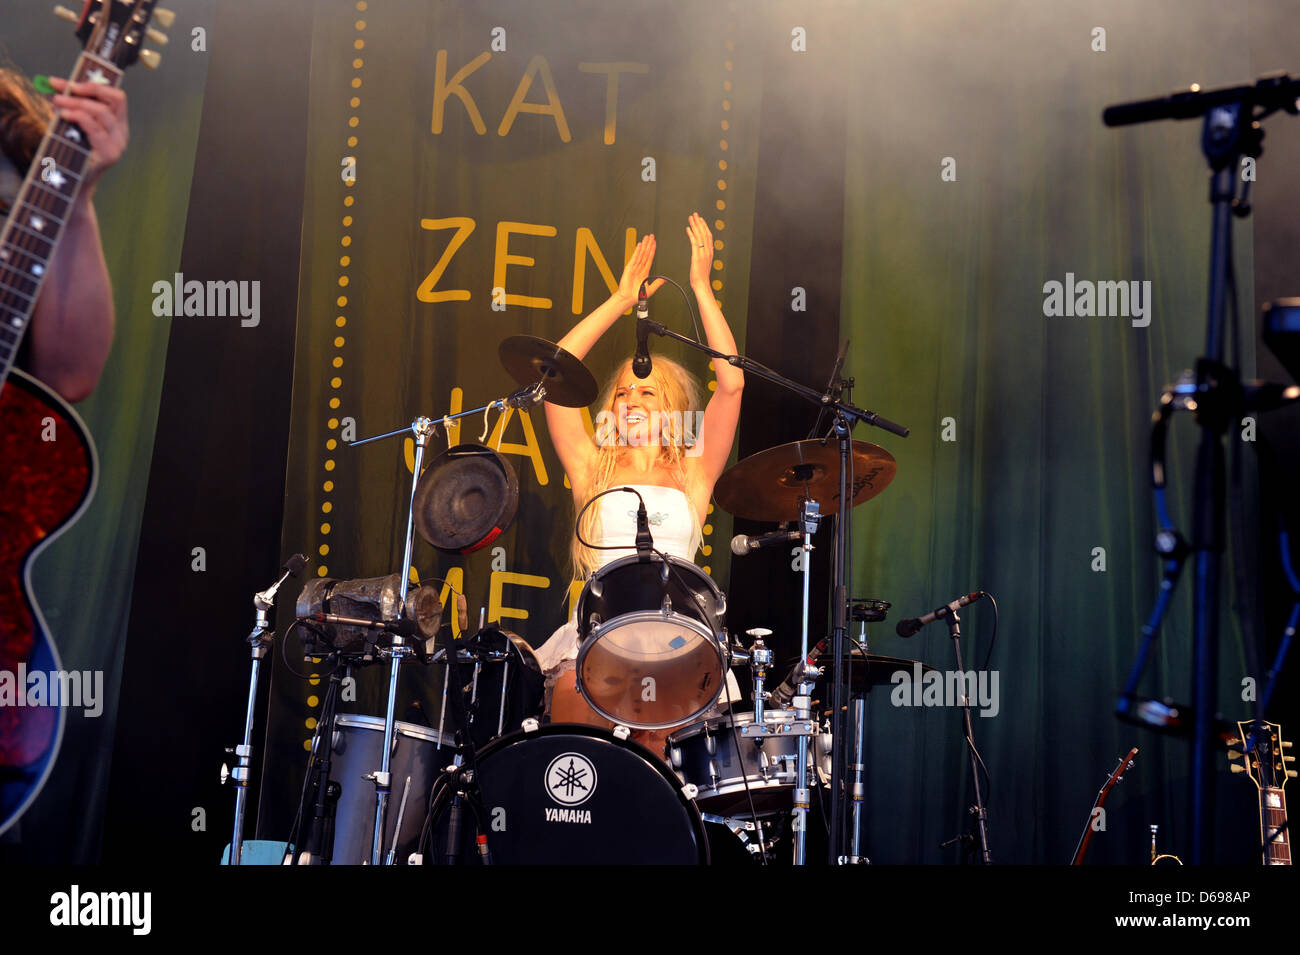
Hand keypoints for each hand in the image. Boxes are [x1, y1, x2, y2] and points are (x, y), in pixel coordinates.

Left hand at [49, 78, 128, 193]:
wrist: (71, 184)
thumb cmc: (71, 153)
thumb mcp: (73, 125)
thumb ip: (71, 107)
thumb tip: (54, 85)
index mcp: (117, 124)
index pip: (116, 98)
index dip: (95, 85)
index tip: (69, 82)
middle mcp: (122, 133)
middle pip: (112, 101)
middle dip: (83, 91)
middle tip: (58, 89)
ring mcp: (118, 144)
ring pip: (102, 112)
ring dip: (76, 103)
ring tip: (56, 101)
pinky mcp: (109, 154)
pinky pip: (95, 128)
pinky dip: (78, 117)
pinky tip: (64, 115)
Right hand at [616, 234, 665, 307]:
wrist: (628, 299)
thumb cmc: (637, 296)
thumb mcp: (651, 289)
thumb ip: (657, 283)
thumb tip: (664, 280)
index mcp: (644, 272)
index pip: (649, 258)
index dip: (652, 250)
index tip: (654, 243)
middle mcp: (639, 268)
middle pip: (645, 254)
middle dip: (648, 245)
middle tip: (651, 236)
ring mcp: (634, 267)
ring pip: (641, 254)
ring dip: (644, 246)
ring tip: (647, 238)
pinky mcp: (629, 268)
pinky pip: (634, 258)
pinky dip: (637, 251)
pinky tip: (640, 245)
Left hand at [686, 212, 713, 288]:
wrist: (702, 284)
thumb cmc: (701, 277)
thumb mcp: (703, 264)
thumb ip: (703, 256)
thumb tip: (700, 252)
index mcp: (710, 252)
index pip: (708, 236)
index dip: (704, 226)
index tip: (700, 219)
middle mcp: (708, 251)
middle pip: (704, 233)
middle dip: (699, 222)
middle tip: (695, 214)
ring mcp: (703, 253)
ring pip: (700, 235)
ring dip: (695, 225)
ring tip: (691, 218)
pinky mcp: (697, 256)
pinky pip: (694, 242)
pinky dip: (691, 234)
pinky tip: (687, 228)